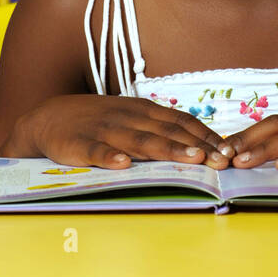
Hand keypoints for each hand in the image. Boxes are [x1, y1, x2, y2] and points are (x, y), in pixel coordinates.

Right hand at [2, 94, 234, 169]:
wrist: (49, 119)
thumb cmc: (98, 122)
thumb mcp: (131, 119)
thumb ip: (159, 130)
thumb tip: (200, 146)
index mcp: (143, 111)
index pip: (181, 121)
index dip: (205, 135)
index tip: (228, 151)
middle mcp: (128, 118)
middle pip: (167, 132)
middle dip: (196, 146)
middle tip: (220, 160)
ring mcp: (104, 130)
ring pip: (139, 141)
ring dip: (167, 149)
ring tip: (191, 158)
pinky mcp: (79, 145)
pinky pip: (97, 151)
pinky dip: (110, 157)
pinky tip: (123, 165)